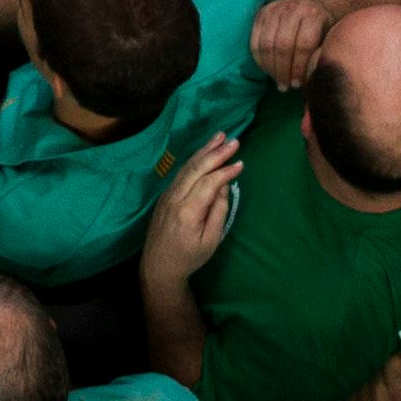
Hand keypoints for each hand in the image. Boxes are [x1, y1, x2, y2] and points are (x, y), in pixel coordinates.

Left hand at [142, 133, 241, 281]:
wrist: (159, 264)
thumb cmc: (189, 256)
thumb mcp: (210, 240)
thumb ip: (218, 212)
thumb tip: (224, 186)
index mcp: (187, 211)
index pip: (208, 183)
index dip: (224, 171)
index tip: (241, 162)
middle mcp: (175, 198)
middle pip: (196, 169)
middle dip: (215, 153)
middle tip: (233, 140)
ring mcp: (167, 194)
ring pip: (187, 167)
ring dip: (204, 151)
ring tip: (219, 137)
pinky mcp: (166, 194)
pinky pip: (181, 173)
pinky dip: (195, 160)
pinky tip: (205, 152)